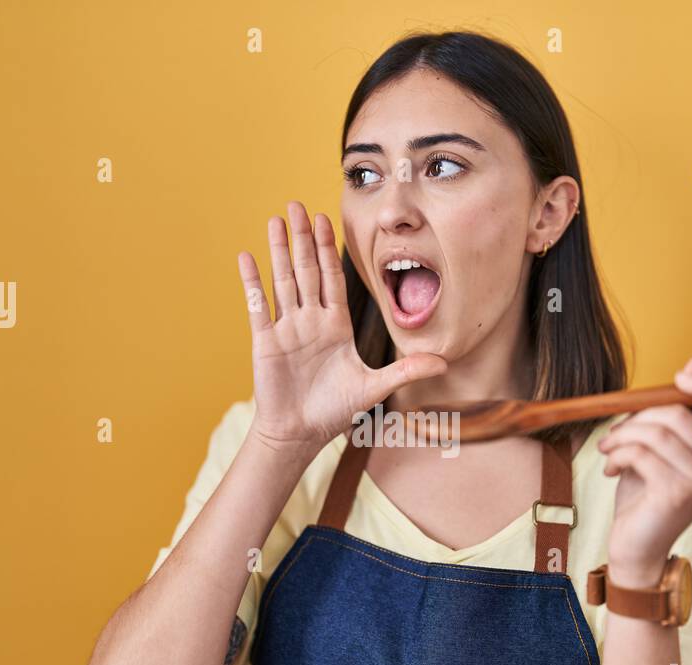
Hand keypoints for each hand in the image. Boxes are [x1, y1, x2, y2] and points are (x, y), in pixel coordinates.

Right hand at [237, 201, 446, 459]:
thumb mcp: (374, 388)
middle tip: (297, 204)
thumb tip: (444, 363)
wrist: (300, 434)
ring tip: (275, 219)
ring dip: (279, 250)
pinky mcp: (266, 341)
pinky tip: (247, 257)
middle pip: (307, 270)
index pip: (333, 278)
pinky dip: (252, 282)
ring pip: (283, 281)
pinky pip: (258, 306)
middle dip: (303, 238)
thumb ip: (406, 371)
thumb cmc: (334, 412)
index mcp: (335, 326)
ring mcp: (287, 329)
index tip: (326, 218)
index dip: (329, 248)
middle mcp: (310, 321)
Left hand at [598, 356, 691, 586]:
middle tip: (616, 433)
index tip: (682, 376)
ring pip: (657, 432)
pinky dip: (619, 454)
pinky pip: (641, 453)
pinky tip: (611, 468)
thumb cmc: (645, 497)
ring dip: (623, 436)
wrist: (635, 548)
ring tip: (609, 450)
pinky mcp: (678, 493)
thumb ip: (675, 413)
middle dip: (639, 417)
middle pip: (680, 414)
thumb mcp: (660, 449)